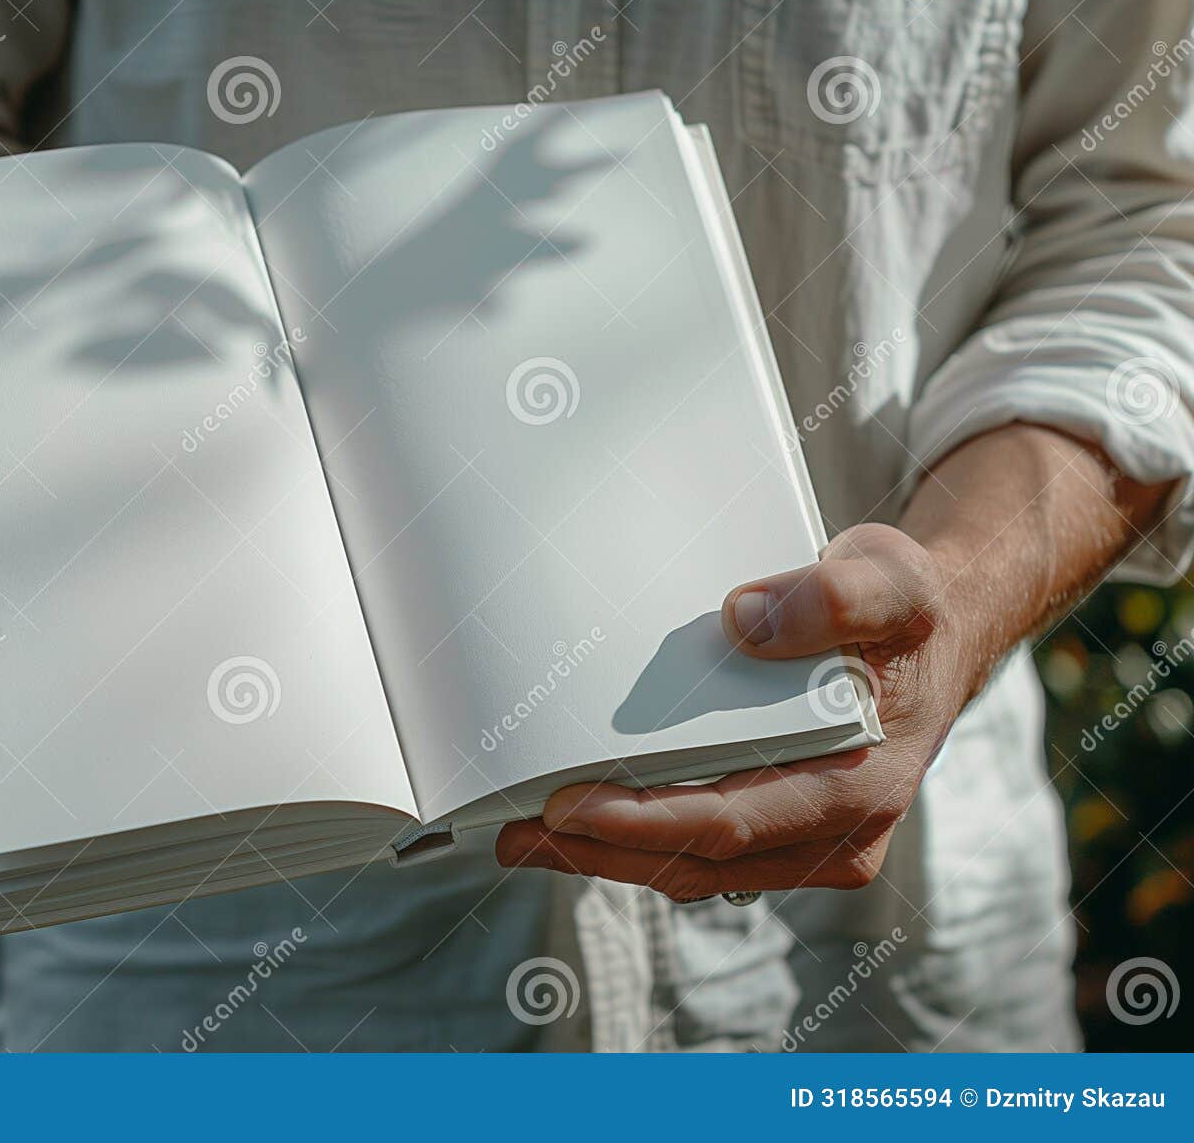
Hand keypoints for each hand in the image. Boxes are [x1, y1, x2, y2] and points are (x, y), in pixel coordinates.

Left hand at [496, 523, 970, 897]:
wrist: (935, 639)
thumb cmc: (907, 613)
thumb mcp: (892, 579)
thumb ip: (836, 596)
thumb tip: (744, 619)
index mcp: (860, 786)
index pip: (732, 821)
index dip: (643, 821)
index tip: (564, 804)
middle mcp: (835, 834)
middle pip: (696, 860)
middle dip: (598, 851)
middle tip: (514, 831)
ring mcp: (806, 843)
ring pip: (690, 868)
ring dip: (604, 856)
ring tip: (522, 835)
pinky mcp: (780, 832)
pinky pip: (698, 851)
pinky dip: (634, 840)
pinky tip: (578, 820)